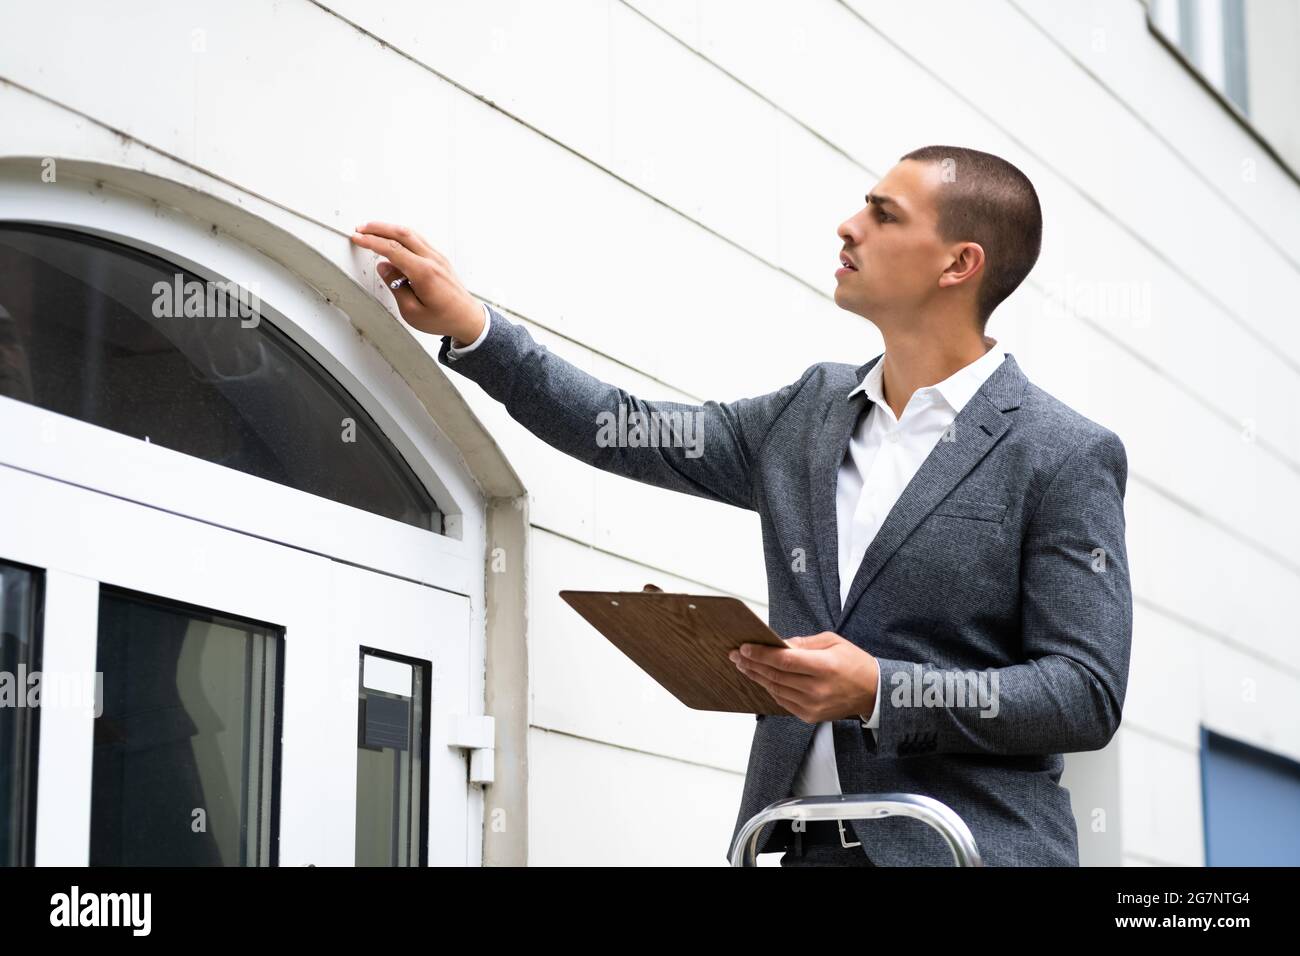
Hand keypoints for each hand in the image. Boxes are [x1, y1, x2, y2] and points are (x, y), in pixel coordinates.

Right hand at [350, 221, 485, 342]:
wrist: (468, 318)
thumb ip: (395, 287)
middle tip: (361, 228)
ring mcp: (438, 257)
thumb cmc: (443, 318)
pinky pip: (418, 240)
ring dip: (390, 229)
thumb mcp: (412, 311)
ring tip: (373, 230)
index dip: (371, 242)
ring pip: (411, 234)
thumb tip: (384, 268)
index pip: (393, 249)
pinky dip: (402, 235)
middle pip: (402, 234)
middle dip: (378, 228)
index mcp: (424, 273)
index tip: (357, 238)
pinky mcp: (439, 259)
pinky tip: (393, 238)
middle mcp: (432, 260)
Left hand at [728, 631, 877, 723]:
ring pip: (775, 689)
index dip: (761, 654)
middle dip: (752, 663)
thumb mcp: (832, 642)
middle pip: (775, 675)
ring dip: (757, 676)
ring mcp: (812, 705)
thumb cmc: (854, 663)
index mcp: (824, 667)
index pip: (784, 660)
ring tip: (744, 665)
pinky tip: (761, 679)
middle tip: (735, 654)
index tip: (744, 648)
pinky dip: (770, 689)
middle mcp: (817, 689)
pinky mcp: (810, 716)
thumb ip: (803, 643)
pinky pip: (782, 701)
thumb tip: (777, 644)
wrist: (873, 692)